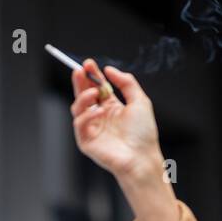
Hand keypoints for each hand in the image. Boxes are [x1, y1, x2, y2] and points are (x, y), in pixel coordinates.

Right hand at [69, 59, 164, 182]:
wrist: (142, 157)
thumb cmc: (143, 134)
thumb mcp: (140, 101)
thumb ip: (126, 83)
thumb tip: (109, 70)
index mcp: (112, 107)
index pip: (97, 87)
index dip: (92, 75)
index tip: (89, 63)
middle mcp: (100, 117)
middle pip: (84, 95)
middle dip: (80, 81)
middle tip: (79, 70)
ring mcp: (92, 128)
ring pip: (78, 108)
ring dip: (83, 96)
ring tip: (93, 92)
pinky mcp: (86, 141)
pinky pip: (79, 124)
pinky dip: (87, 116)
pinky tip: (99, 112)